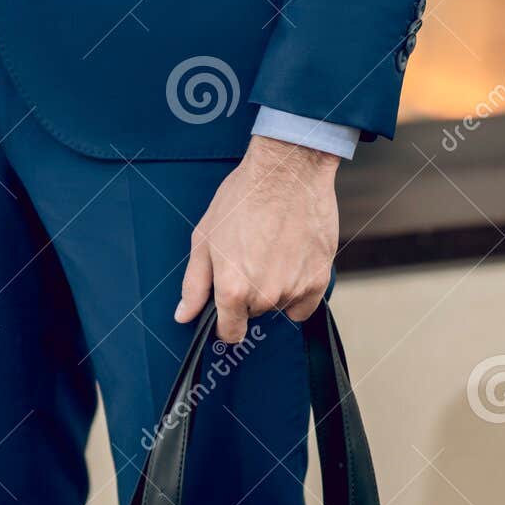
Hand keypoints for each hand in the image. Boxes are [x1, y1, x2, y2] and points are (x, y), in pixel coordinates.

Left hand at [176, 135, 339, 343]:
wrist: (287, 171)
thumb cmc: (242, 199)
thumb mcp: (204, 239)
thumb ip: (195, 284)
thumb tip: (184, 316)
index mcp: (232, 288)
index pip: (229, 333)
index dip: (224, 323)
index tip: (226, 310)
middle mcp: (265, 295)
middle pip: (253, 314)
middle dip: (247, 295)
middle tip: (248, 258)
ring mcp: (295, 288)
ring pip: (279, 306)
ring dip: (274, 289)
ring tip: (270, 251)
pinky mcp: (320, 279)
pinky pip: (305, 305)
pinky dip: (298, 290)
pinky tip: (290, 262)